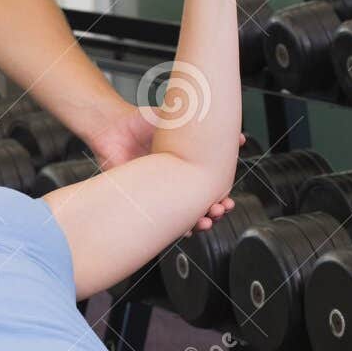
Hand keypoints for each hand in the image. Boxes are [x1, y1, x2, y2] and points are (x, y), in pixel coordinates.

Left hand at [85, 105, 245, 231]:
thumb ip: (205, 128)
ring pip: (180, 216)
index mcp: (183, 167)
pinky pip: (156, 220)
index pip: (207, 189)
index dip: (220, 198)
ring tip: (205, 221)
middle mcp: (171, 182)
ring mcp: (155, 192)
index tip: (228, 201)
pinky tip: (182, 229)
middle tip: (220, 210)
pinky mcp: (138, 197)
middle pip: (197, 206)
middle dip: (213, 213)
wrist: (112, 124)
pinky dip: (170, 227)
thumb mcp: (180, 122)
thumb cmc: (143, 121)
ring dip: (196, 223)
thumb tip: (239, 138)